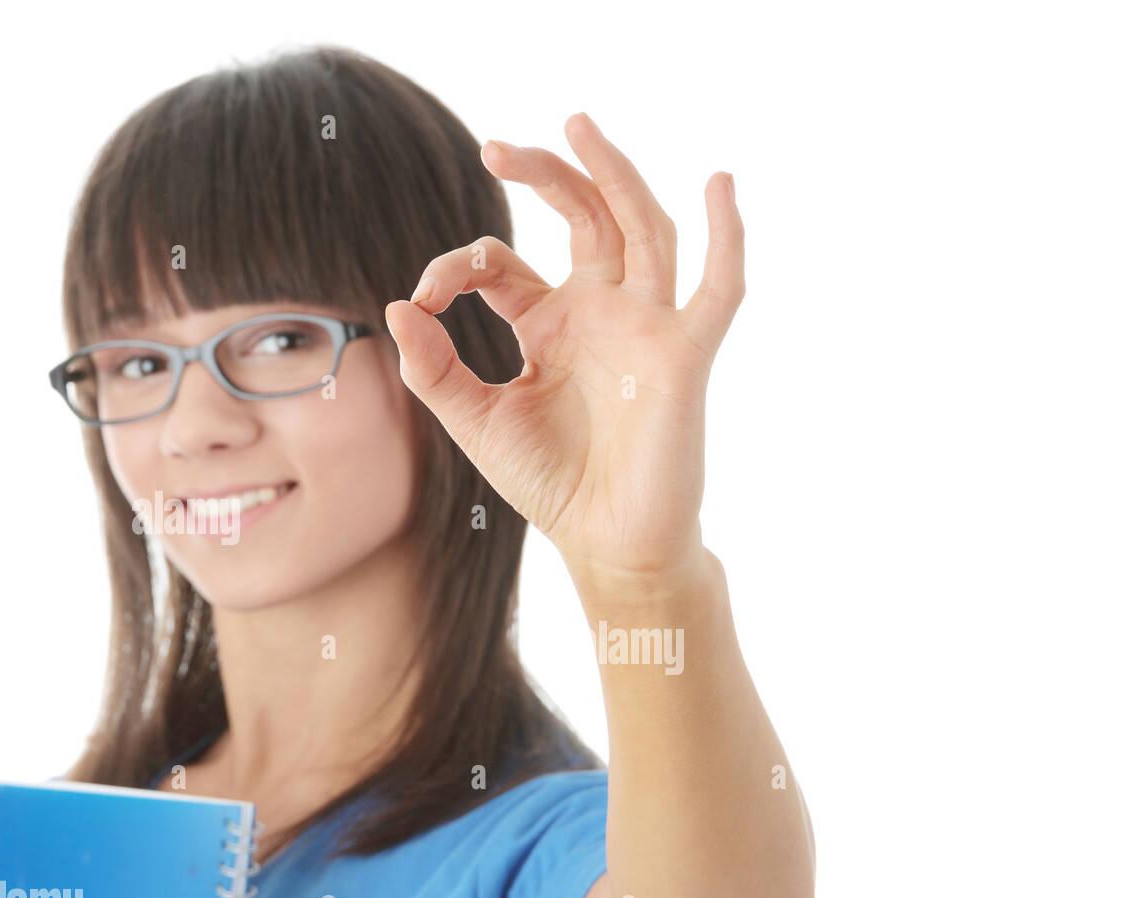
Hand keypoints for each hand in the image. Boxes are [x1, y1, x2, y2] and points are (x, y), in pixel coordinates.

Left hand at [384, 112, 743, 586]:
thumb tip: (399, 307)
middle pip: (583, 217)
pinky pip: (718, 289)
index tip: (425, 296)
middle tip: (495, 144)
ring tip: (579, 124)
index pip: (503, 264)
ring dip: (614, 174)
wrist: (606, 544)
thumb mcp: (477, 423)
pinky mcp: (684, 355)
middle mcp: (602, 314)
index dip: (458, 265)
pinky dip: (728, 237)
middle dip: (544, 174)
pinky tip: (720, 185)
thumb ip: (435, 370)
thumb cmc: (551, 486)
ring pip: (642, 228)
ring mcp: (646, 328)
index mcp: (551, 327)